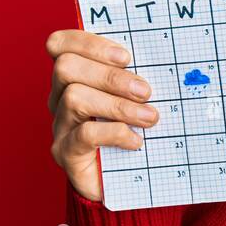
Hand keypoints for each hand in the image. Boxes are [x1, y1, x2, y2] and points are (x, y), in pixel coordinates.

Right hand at [46, 30, 157, 201]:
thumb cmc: (133, 131)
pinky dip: (114, 133)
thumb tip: (165, 62)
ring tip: (149, 118)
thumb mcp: (135, 101)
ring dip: (118, 105)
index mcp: (75, 77)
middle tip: (146, 91)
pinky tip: (136, 141)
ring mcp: (60, 125)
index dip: (88, 43)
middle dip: (110, 76)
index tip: (126, 57)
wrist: (121, 182)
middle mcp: (60, 97)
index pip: (61, 45)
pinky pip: (84, 134)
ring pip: (74, 98)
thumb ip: (137, 80)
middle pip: (66, 68)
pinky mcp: (66, 152)